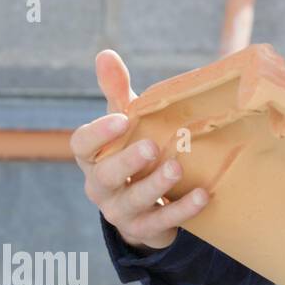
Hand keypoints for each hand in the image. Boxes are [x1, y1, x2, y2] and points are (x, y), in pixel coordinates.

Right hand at [71, 49, 207, 251]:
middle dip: (127, 161)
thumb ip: (117, 92)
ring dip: (155, 184)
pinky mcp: (146, 230)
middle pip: (105, 175)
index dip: (98, 133)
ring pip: (133, 200)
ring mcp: (121, 211)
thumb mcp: (128, 124)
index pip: (81, 145)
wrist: (148, 207)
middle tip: (151, 145)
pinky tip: (203, 195)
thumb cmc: (135, 153)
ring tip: (176, 167)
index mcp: (94, 158)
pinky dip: (182, 209)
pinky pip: (162, 222)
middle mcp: (101, 186)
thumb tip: (105, 54)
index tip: (121, 119)